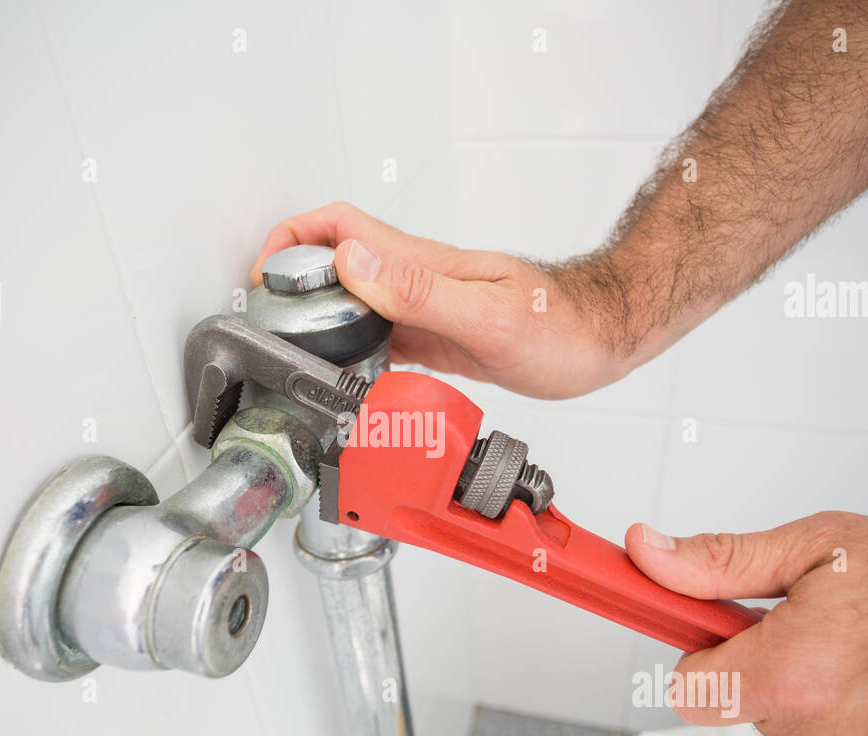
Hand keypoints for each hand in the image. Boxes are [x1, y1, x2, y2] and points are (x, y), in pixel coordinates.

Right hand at [251, 201, 625, 399]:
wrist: (601, 341)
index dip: (293, 239)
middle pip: (337, 261)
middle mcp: (417, 281)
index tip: (266, 275)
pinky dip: (355, 351)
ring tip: (298, 352)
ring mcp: (427, 306)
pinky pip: (382, 335)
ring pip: (355, 299)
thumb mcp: (488, 316)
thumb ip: (419, 291)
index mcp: (421, 265)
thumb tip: (353, 261)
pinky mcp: (440, 335)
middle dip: (293, 280)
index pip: (340, 227)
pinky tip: (351, 377)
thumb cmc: (562, 328)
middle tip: (272, 321)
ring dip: (320, 316)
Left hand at [624, 512, 867, 735]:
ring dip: (848, 710)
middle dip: (791, 675)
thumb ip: (725, 562)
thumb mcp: (828, 546)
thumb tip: (650, 556)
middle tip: (845, 634)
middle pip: (765, 716)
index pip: (691, 694)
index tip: (725, 639)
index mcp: (791, 678)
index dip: (707, 658)